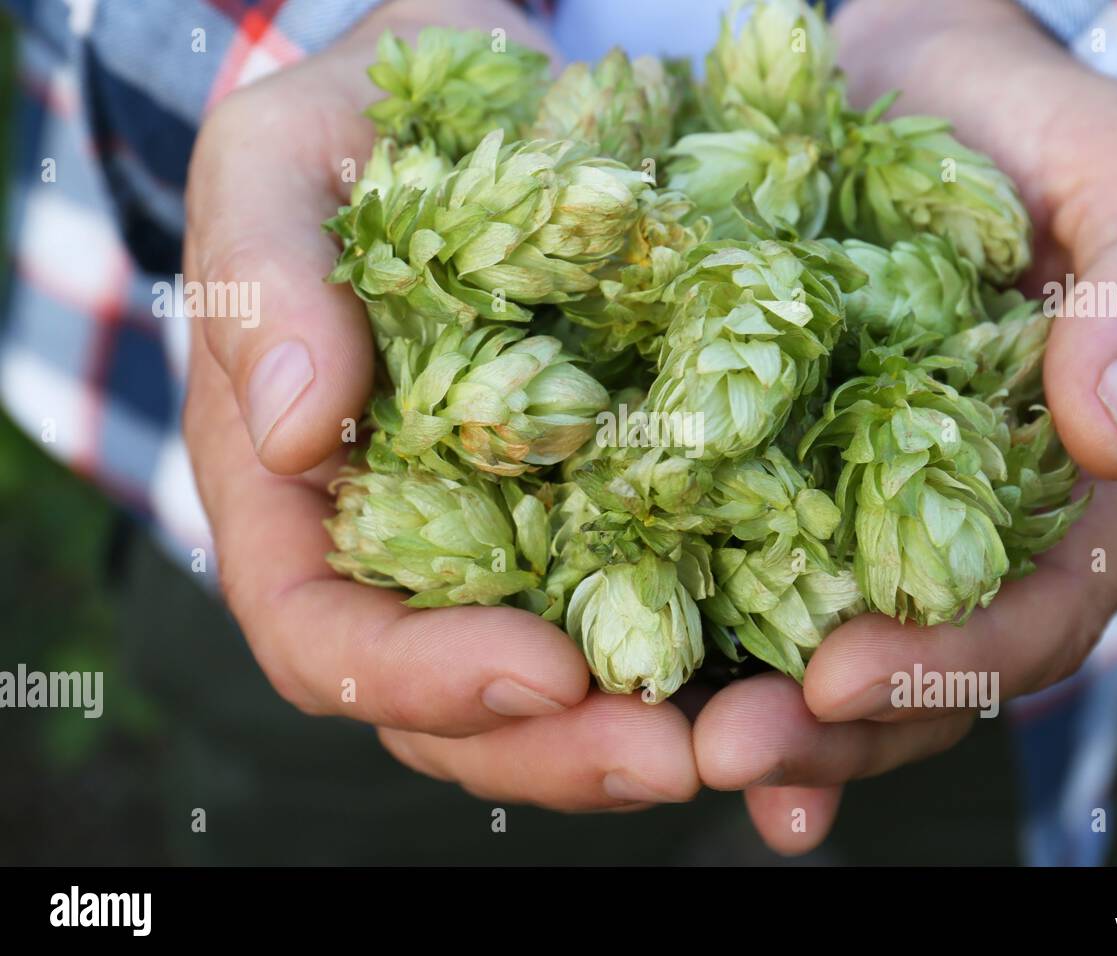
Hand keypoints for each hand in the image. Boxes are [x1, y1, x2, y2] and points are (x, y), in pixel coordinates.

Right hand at [182, 0, 697, 810]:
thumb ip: (263, 280)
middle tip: (671, 757)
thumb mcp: (282, 164)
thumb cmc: (362, 129)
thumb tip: (290, 431)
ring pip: (562, 688)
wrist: (491, 102)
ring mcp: (516, 543)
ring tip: (749, 738)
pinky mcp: (616, 513)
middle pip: (452, 708)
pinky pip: (660, 606)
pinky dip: (721, 658)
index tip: (538, 675)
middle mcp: (408, 550)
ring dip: (646, 733)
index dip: (417, 681)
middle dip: (556, 748)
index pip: (324, 637)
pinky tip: (801, 675)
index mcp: (301, 500)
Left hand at [692, 0, 1116, 853]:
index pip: (1032, 615)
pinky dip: (704, 649)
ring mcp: (864, 517)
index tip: (847, 676)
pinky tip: (652, 700)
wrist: (906, 87)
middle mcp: (964, 530)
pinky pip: (742, 583)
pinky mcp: (775, 483)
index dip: (951, 664)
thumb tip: (1116, 429)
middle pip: (918, 673)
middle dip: (832, 729)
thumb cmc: (1026, 130)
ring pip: (826, 656)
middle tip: (731, 749)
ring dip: (763, 719)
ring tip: (679, 747)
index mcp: (1064, 490)